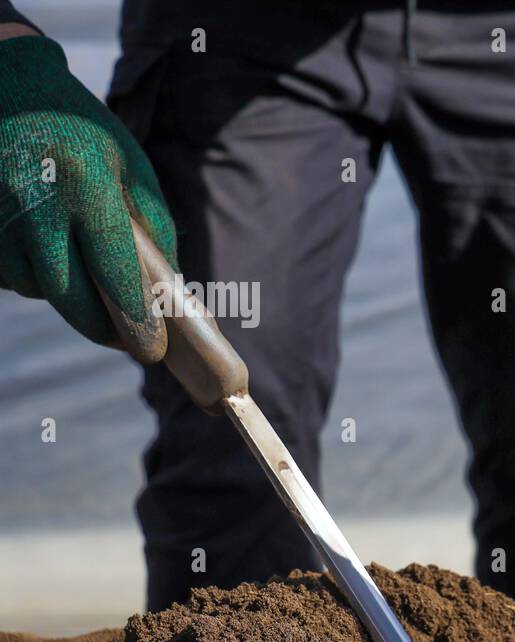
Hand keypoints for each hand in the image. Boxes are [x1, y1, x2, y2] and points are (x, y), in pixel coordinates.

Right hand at [0, 35, 174, 357]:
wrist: (7, 86)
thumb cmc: (83, 133)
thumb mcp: (130, 167)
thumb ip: (154, 229)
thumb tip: (167, 294)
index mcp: (85, 188)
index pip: (115, 274)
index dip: (136, 321)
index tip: (154, 350)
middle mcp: (35, 206)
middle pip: (70, 300)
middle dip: (103, 329)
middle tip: (130, 340)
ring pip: (37, 290)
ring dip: (67, 298)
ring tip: (90, 280)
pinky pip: (8, 276)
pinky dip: (34, 277)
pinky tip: (49, 254)